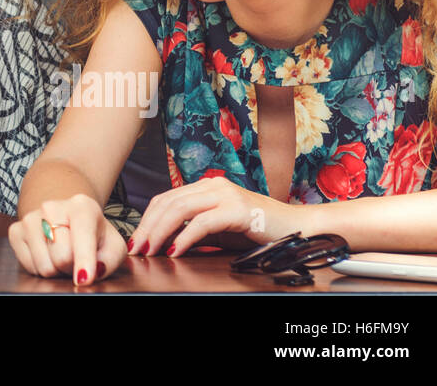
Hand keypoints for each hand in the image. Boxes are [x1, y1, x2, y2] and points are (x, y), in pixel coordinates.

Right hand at [7, 194, 127, 285]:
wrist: (65, 217)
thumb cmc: (92, 234)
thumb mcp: (112, 244)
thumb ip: (110, 260)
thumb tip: (91, 272)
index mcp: (82, 206)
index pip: (82, 235)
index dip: (84, 259)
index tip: (84, 278)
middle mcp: (51, 207)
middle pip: (62, 257)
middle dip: (72, 267)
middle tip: (77, 259)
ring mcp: (30, 218)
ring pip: (45, 266)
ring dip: (57, 270)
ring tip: (63, 256)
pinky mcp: (15, 231)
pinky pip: (30, 267)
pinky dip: (42, 268)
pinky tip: (48, 255)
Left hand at [126, 179, 301, 257]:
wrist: (298, 227)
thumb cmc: (259, 230)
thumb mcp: (220, 231)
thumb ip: (195, 230)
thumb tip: (166, 242)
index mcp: (206, 186)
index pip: (166, 199)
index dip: (148, 219)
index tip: (137, 240)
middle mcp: (213, 185)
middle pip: (168, 203)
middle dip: (148, 226)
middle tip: (137, 248)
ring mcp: (225, 194)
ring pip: (180, 209)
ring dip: (160, 231)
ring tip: (151, 250)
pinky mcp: (237, 209)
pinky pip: (203, 222)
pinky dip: (185, 237)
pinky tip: (176, 250)